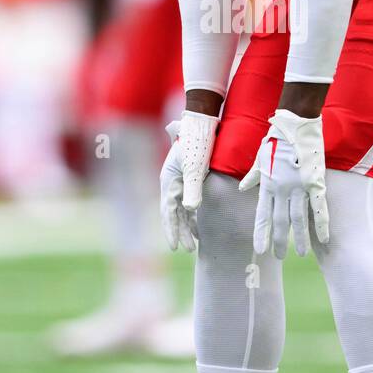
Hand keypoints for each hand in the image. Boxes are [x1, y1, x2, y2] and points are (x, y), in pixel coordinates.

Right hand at [160, 110, 218, 251]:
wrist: (203, 122)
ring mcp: (180, 180)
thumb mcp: (195, 167)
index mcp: (169, 180)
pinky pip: (189, 202)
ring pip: (181, 209)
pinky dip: (193, 215)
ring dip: (187, 226)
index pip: (168, 211)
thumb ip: (193, 188)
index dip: (172, 229)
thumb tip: (190, 209)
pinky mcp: (190, 178)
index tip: (175, 246)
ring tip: (193, 244)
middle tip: (187, 250)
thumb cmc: (198, 143)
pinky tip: (199, 226)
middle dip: (179, 231)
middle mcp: (171, 182)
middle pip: (173, 212)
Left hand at [239, 109, 328, 257]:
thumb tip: (242, 188)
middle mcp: (282, 189)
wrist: (294, 124)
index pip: (263, 214)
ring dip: (299, 238)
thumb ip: (253, 176)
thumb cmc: (276, 138)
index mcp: (268, 184)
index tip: (260, 249)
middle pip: (280, 221)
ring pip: (299, 218)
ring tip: (299, 254)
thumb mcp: (260, 158)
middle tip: (278, 256)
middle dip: (279, 240)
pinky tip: (324, 238)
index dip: (262, 233)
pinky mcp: (315, 181)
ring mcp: (299, 187)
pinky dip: (322, 224)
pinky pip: (319, 207)